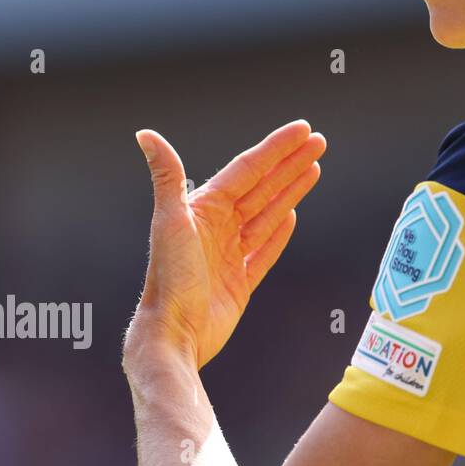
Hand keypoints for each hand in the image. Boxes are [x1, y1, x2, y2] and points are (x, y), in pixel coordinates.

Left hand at [127, 120, 326, 369]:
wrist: (174, 334)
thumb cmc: (169, 278)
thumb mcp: (170, 221)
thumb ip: (166, 176)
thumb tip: (145, 134)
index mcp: (204, 209)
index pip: (248, 169)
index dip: (276, 148)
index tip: (303, 130)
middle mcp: (217, 227)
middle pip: (263, 187)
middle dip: (291, 163)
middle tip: (319, 142)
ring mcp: (230, 253)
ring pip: (268, 213)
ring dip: (291, 191)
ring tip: (314, 170)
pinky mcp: (240, 280)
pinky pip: (265, 249)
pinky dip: (279, 232)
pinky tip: (292, 215)